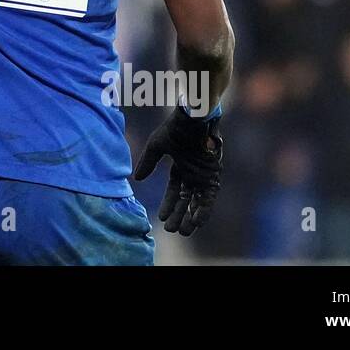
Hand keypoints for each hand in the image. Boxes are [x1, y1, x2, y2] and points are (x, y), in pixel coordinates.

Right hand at [132, 105, 222, 235]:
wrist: (193, 118)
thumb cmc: (175, 128)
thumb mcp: (156, 146)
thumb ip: (148, 162)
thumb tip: (136, 178)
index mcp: (181, 167)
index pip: (175, 191)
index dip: (168, 204)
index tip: (161, 218)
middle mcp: (194, 174)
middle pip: (187, 200)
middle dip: (180, 215)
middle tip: (173, 230)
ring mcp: (204, 175)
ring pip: (198, 202)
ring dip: (192, 217)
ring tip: (184, 231)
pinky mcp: (213, 176)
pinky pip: (209, 197)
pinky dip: (204, 210)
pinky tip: (197, 222)